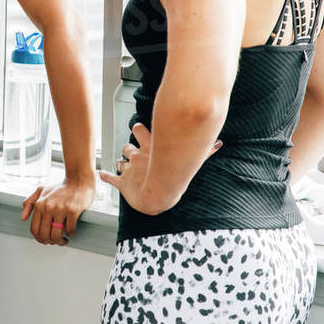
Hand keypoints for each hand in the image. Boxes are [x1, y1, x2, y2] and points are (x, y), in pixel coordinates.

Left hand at [20, 176, 95, 245]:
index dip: (39, 238)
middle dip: (49, 242)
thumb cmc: (60, 188)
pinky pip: (70, 229)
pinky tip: (71, 231)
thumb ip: (29, 203)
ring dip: (60, 241)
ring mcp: (60, 209)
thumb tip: (23, 218)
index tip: (45, 240)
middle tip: (55, 241)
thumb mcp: (41, 191)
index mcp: (39, 204)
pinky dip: (70, 234)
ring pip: (56, 235)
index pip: (34, 229)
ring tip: (63, 240)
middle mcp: (48, 207)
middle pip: (44, 234)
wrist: (78, 180)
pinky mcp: (73, 210)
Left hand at [99, 123, 220, 214]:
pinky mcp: (122, 182)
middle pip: (127, 146)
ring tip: (124, 166)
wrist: (158, 194)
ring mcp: (129, 169)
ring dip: (122, 163)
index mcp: (149, 147)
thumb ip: (206, 150)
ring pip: (120, 161)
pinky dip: (106, 176)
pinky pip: (111, 178)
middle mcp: (137, 155)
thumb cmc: (174, 176)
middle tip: (132, 150)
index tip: (139, 130)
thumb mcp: (191, 159)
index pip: (139, 131)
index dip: (138, 131)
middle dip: (129, 148)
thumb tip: (220, 142)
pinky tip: (103, 174)